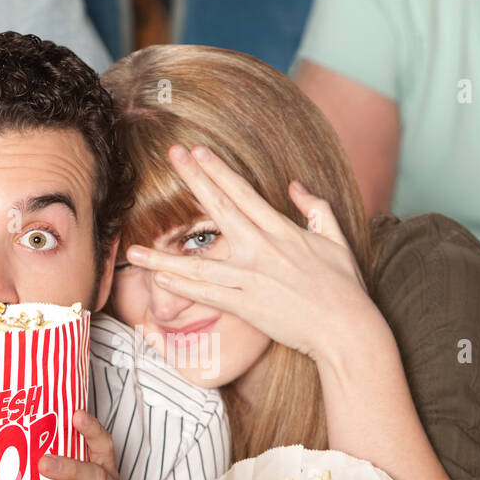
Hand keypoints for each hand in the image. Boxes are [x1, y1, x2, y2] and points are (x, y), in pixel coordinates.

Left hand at [122, 143, 374, 363]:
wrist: (347, 329)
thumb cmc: (345, 288)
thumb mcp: (337, 240)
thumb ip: (316, 208)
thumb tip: (295, 186)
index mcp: (282, 231)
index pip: (243, 192)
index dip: (218, 170)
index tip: (197, 150)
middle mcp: (262, 249)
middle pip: (220, 208)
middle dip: (194, 179)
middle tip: (171, 156)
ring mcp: (251, 278)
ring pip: (199, 264)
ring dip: (163, 257)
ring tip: (132, 250)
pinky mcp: (247, 306)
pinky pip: (207, 295)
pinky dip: (181, 288)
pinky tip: (158, 280)